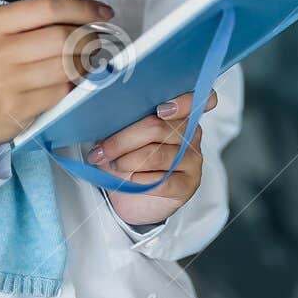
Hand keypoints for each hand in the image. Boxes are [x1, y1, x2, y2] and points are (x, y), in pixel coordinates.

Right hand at [0, 0, 112, 160]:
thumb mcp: (7, 30)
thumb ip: (41, 10)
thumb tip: (80, 5)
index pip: (49, 7)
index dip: (83, 8)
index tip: (104, 13)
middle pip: (63, 38)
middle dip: (89, 38)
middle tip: (96, 42)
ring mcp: (5, 81)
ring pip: (67, 66)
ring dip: (86, 63)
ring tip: (85, 61)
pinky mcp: (17, 107)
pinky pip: (61, 91)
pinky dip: (74, 85)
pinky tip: (70, 81)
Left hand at [90, 88, 219, 227]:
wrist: (133, 198)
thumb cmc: (131, 160)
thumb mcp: (125, 136)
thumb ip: (125, 122)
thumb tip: (104, 118)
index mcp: (179, 114)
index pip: (195, 99)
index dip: (182, 102)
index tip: (160, 110)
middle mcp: (191, 134)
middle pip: (157, 128)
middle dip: (122, 140)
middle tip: (102, 150)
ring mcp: (192, 159)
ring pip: (156, 155)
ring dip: (128, 161)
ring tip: (113, 165)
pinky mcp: (189, 183)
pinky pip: (163, 180)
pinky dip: (140, 180)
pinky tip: (131, 180)